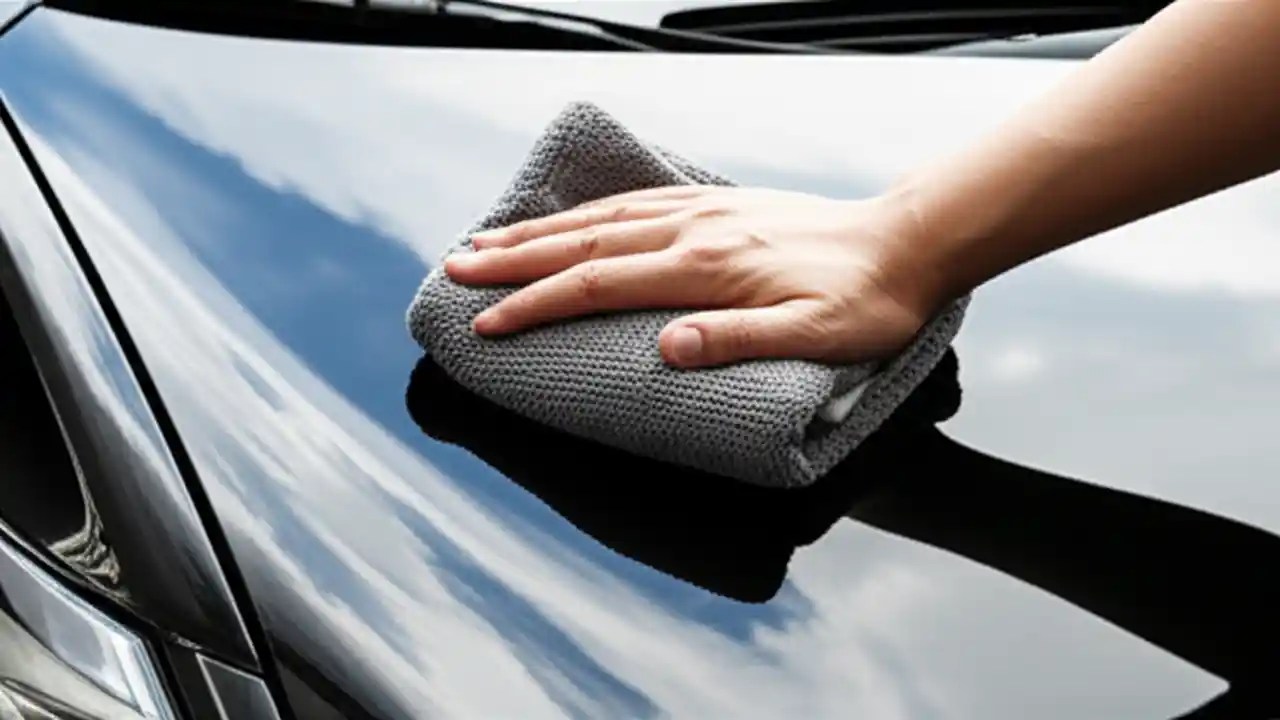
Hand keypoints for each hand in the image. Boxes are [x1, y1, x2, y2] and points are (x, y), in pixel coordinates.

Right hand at [444, 186, 939, 367]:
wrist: (905, 243)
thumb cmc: (864, 300)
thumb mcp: (815, 336)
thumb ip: (739, 341)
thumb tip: (665, 348)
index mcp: (706, 268)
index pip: (598, 285)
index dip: (535, 305)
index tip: (485, 323)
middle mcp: (692, 230)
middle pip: (582, 243)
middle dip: (513, 261)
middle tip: (454, 271)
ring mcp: (701, 211)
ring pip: (600, 218)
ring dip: (538, 232)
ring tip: (486, 242)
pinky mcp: (716, 204)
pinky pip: (635, 202)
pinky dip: (587, 211)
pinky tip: (566, 218)